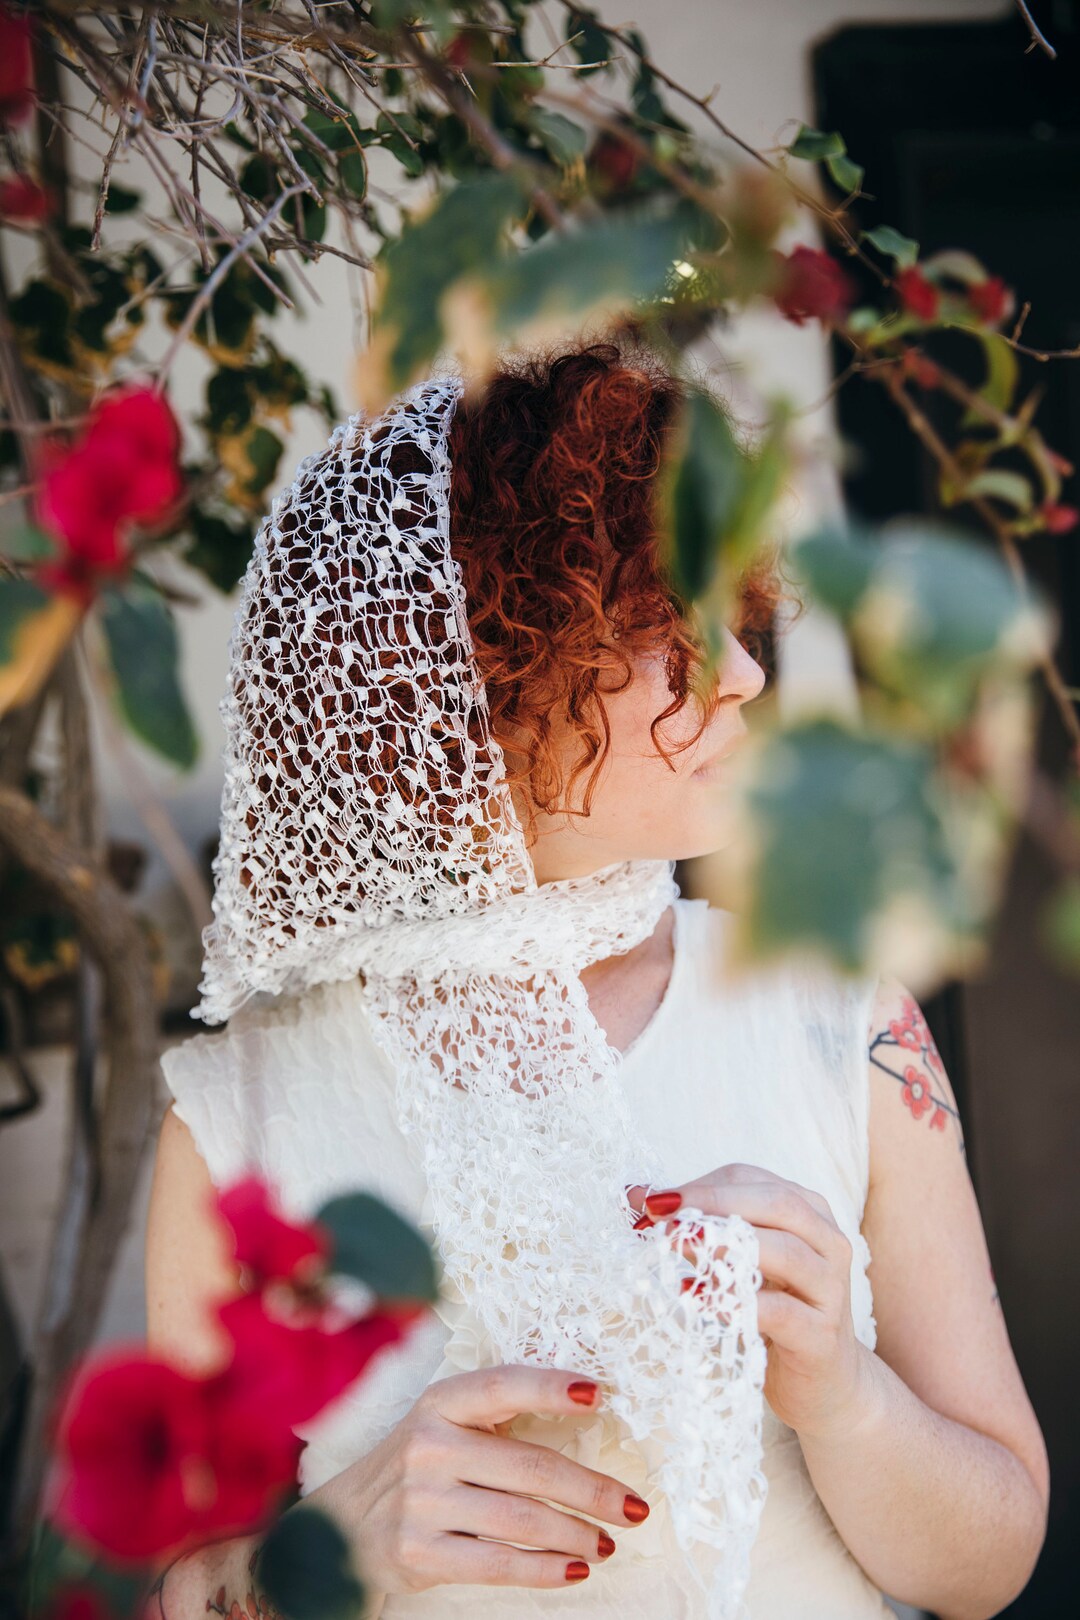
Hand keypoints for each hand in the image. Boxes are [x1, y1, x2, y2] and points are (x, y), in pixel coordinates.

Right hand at [308, 1364, 653, 1596]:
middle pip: (530, 1467)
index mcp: (439, 1403)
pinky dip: (545, 1569)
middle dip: (592, 1491)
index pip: (502, 1385)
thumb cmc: (414, 1466)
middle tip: (634, 1507)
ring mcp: (421, 1502)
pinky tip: (574, 1568)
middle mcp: (429, 1447)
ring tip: (607, 1541)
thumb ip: (494, 1416)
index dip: (550, 1386)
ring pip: (522, 1520)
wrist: (339, 1527)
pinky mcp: (419, 1553)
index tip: (597, 1393)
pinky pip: (499, 1564)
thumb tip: (581, 1410)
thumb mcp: (441, 1424)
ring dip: (577, 1534)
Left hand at [626, 1165, 871, 1438]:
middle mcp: (827, 1241)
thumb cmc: (773, 1311)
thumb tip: (634, 1196)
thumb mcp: (734, 1264)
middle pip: (775, 1203)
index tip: (649, 1202)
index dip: (697, 1186)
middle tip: (661, 1213)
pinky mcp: (821, 1336)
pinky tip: (701, 1301)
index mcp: (806, 1210)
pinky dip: (739, 1304)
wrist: (826, 1384)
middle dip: (713, 1202)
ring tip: (678, 1244)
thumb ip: (695, 1229)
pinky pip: (781, 1312)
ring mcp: (829, 1288)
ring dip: (727, 1244)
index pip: (748, 1179)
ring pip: (786, 1251)